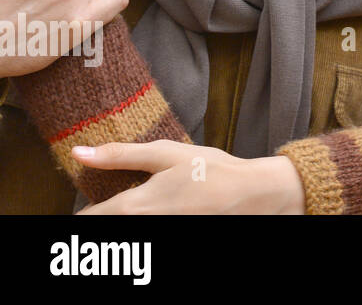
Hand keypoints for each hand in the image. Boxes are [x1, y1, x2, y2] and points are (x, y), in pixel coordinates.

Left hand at [73, 141, 305, 213]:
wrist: (251, 194)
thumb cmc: (210, 170)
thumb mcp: (166, 153)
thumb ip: (120, 155)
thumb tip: (79, 152)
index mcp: (135, 207)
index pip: (88, 219)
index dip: (82, 213)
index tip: (87, 205)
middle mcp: (143, 227)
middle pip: (105, 229)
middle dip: (102, 215)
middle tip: (116, 202)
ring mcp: (158, 234)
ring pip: (123, 236)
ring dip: (123, 218)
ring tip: (139, 204)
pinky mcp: (171, 235)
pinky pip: (141, 240)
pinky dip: (143, 220)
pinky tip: (159, 208)